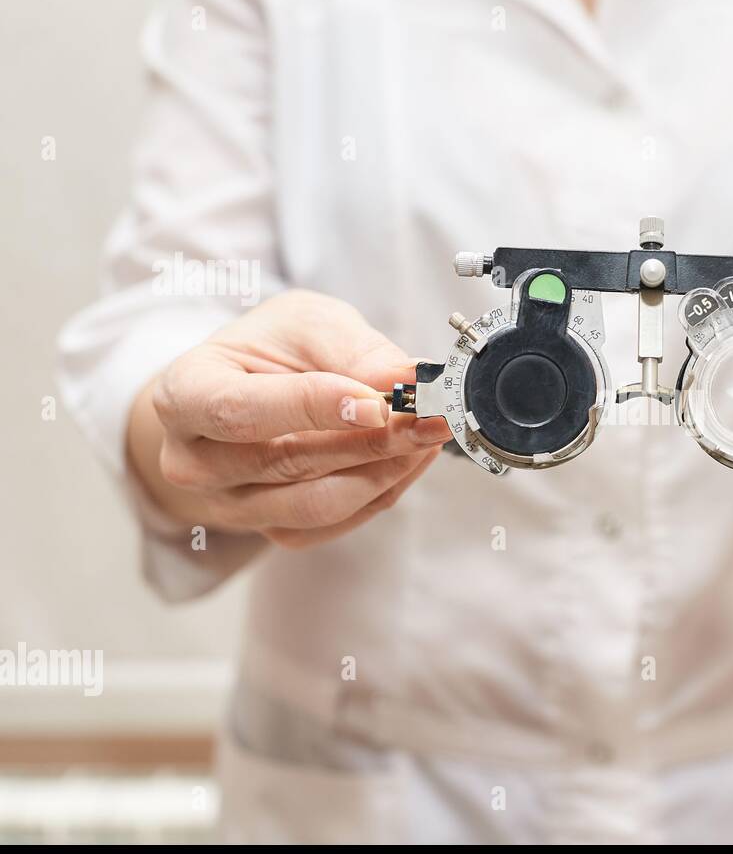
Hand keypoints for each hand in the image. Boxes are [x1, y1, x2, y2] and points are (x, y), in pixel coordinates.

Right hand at [129, 290, 450, 547]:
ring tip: (428, 433)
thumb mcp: (304, 324)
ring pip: (318, 503)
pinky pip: (338, 522)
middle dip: (371, 440)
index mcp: (183, 396)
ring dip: (386, 470)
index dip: (313, 408)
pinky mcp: (274, 529)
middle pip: (287, 464)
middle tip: (428, 415)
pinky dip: (385, 489)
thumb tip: (406, 378)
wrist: (243, 393)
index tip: (378, 401)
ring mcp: (232, 505)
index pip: (241, 411)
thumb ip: (351, 350)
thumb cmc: (266, 352)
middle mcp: (194, 462)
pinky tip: (412, 455)